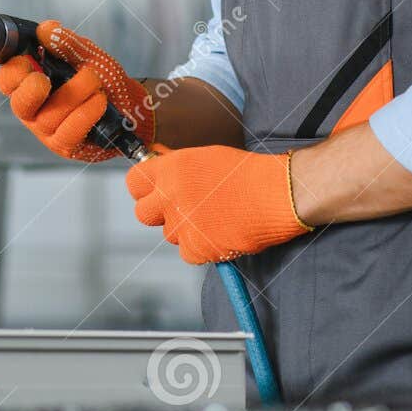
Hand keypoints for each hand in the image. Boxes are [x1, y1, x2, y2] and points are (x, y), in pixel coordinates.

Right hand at [0, 20, 154, 161]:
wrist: (131, 104)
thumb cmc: (103, 78)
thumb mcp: (87, 55)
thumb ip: (65, 43)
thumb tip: (45, 29)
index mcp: (32, 83)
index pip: (8, 81)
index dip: (13, 71)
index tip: (28, 60)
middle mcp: (35, 109)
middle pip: (19, 105)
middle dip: (30, 91)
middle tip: (44, 79)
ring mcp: (49, 130)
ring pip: (50, 116)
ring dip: (75, 94)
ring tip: (95, 82)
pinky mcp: (66, 145)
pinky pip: (68, 131)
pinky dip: (86, 113)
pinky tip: (99, 101)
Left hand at [125, 145, 310, 263]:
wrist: (278, 194)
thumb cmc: (248, 173)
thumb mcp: (206, 157)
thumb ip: (176, 163)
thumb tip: (156, 160)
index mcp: (171, 169)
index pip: (133, 182)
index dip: (144, 188)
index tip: (155, 191)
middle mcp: (170, 195)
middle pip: (143, 214)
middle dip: (160, 213)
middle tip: (183, 209)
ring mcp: (182, 223)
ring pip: (169, 234)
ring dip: (186, 230)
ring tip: (215, 217)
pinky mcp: (197, 247)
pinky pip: (188, 253)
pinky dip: (202, 248)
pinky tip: (221, 233)